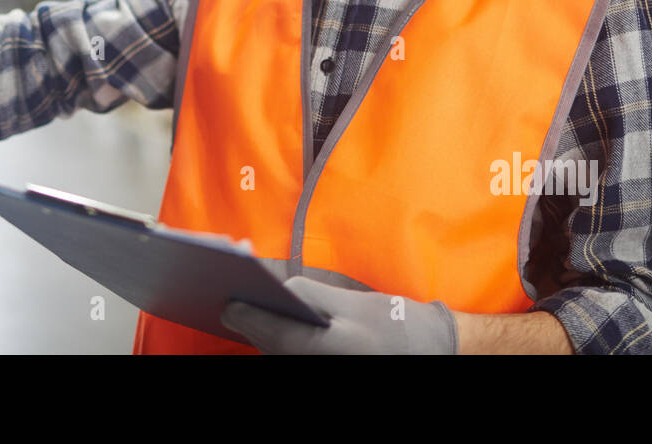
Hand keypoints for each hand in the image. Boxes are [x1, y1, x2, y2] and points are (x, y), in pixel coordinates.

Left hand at [221, 276, 458, 353]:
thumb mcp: (355, 304)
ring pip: (271, 348)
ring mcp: (312, 368)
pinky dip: (271, 331)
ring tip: (238, 292)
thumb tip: (280, 287)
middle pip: (266, 342)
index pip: (272, 333)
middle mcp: (311, 365)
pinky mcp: (315, 364)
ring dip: (257, 323)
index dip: (246, 314)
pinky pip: (283, 351)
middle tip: (226, 283)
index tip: (227, 299)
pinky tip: (262, 311)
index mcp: (322, 349)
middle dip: (248, 314)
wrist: (425, 351)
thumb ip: (313, 294)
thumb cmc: (393, 325)